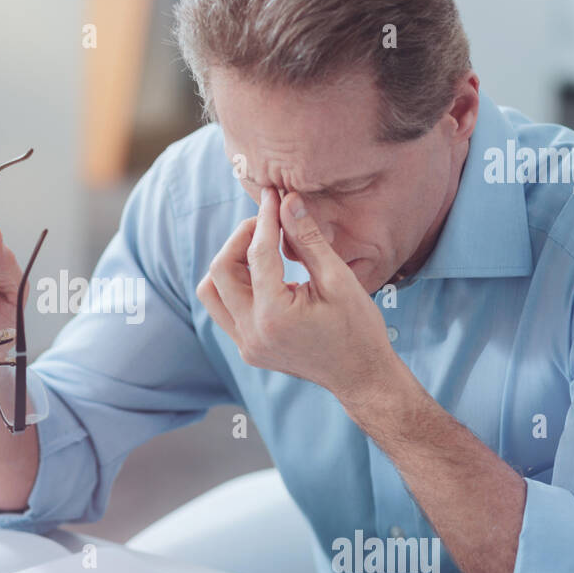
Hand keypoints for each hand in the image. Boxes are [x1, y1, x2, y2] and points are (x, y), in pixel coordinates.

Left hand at [196, 186, 395, 403]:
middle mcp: (251, 333)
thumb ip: (308, 240)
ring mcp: (245, 345)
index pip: (257, 254)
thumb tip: (287, 201)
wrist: (361, 376)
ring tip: (262, 248)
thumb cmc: (358, 329)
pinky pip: (225, 309)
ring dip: (231, 263)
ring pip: (212, 291)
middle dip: (241, 238)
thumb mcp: (338, 280)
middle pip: (221, 270)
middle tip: (268, 223)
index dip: (265, 219)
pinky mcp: (246, 349)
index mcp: (274, 316)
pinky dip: (236, 285)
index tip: (274, 196)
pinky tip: (263, 274)